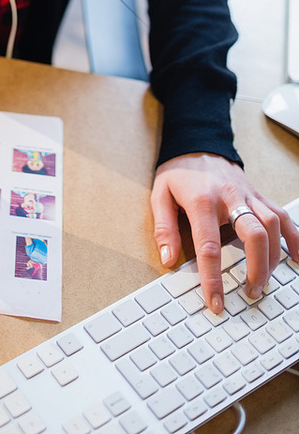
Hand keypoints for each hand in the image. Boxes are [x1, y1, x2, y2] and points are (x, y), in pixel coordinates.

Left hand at [151, 152, 298, 313]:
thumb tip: (168, 259)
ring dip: (273, 258)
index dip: (213, 279)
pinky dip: (294, 237)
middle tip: (249, 292)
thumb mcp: (160, 195)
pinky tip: (296, 257)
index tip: (216, 302)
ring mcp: (248, 196)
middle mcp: (229, 198)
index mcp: (202, 202)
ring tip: (264, 281)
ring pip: (272, 225)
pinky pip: (282, 214)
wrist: (197, 142)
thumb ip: (164, 228)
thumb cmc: (179, 172)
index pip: (210, 247)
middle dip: (257, 269)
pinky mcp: (258, 195)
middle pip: (255, 235)